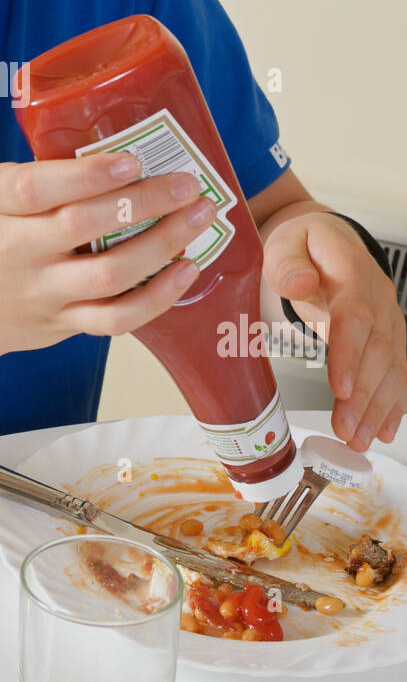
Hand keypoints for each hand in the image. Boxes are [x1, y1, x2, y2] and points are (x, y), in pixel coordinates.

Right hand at [0, 150, 214, 367]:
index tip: (132, 159)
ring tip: (198, 218)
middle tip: (188, 183)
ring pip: (109, 276)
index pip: (38, 188)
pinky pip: (116, 320)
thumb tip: (121, 150)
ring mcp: (40, 293)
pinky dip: (158, 297)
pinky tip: (186, 270)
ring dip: (163, 246)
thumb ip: (42, 178)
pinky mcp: (60, 326)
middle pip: (84, 228)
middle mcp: (15, 251)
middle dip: (146, 203)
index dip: (88, 175)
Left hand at [262, 211, 406, 449]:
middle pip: (377, 349)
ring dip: (378, 408)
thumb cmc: (302, 245)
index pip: (354, 314)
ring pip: (391, 367)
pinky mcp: (389, 336)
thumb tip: (298, 283)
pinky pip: (397, 371)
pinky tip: (383, 429)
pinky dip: (393, 404)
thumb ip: (286, 263)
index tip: (341, 388)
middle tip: (345, 430)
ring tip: (359, 440)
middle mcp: (378, 296)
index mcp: (351, 269)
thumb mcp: (285, 242)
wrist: (327, 240)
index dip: (350, 352)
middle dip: (364, 395)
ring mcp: (388, 317)